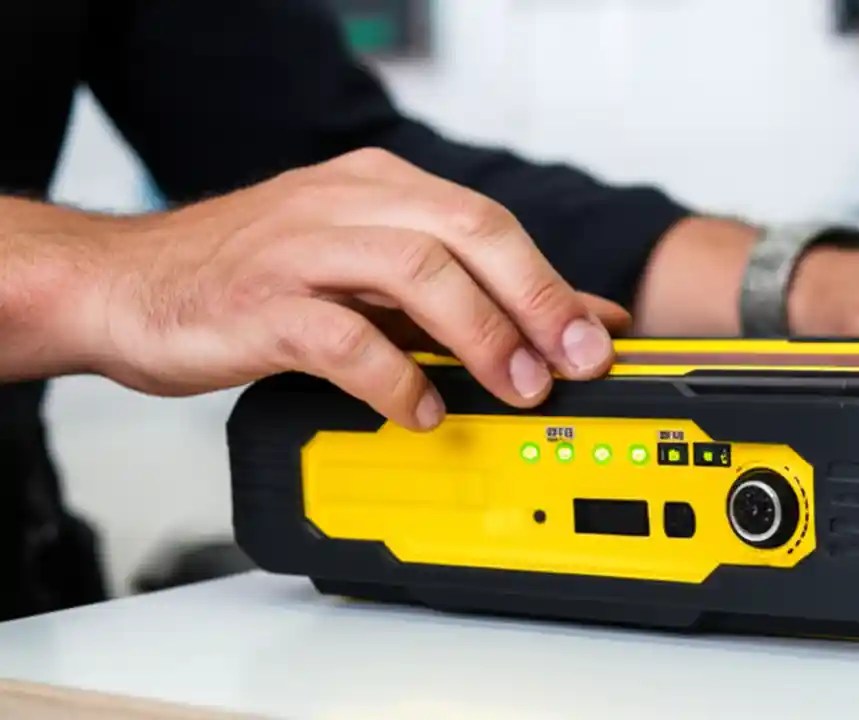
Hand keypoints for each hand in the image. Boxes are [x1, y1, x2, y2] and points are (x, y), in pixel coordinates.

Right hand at [47, 149, 623, 429]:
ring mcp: (302, 249)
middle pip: (469, 232)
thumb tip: (554, 324)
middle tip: (571, 362)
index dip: (552, 282)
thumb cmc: (251, 279)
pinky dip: (393, 377)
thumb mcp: (361, 272)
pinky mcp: (260, 302)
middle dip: (535, 299)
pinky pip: (343, 336)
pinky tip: (420, 410)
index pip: (489, 223)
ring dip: (480, 334)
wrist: (126, 285)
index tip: (598, 337)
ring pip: (417, 271)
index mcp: (378, 187)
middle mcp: (346, 203)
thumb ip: (449, 293)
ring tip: (512, 388)